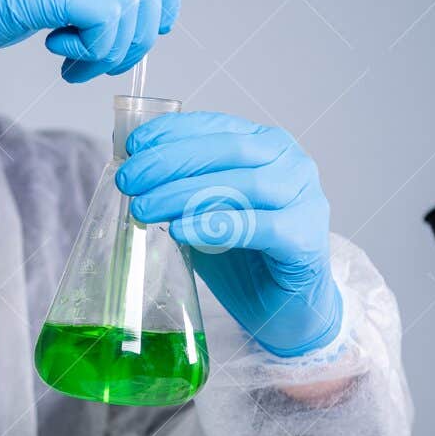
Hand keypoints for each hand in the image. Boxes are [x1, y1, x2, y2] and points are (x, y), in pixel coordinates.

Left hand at [116, 113, 340, 357]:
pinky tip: (180, 231)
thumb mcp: (204, 212)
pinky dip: (214, 226)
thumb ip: (180, 187)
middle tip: (129, 180)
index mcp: (267, 145)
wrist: (285, 308)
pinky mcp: (305, 238)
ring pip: (241, 186)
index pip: (217, 126)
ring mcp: (304, 198)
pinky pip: (257, 227)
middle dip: (170, 161)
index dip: (172, 132)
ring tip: (144, 208)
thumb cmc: (244, 258)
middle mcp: (291, 163)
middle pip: (227, 150)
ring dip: (184, 194)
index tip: (133, 147)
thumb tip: (132, 166)